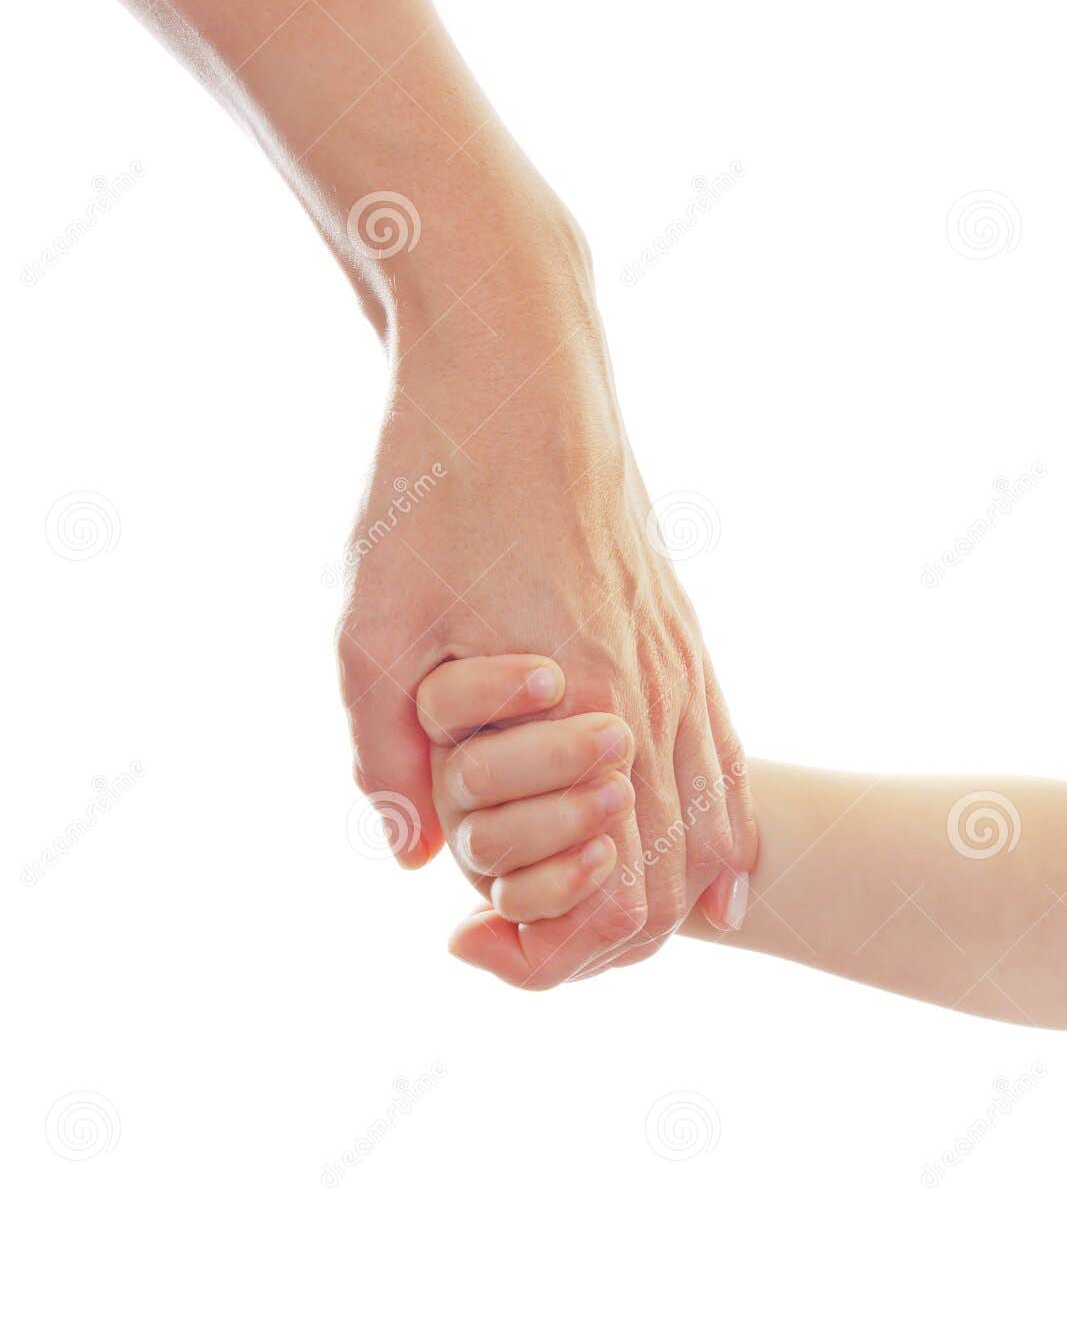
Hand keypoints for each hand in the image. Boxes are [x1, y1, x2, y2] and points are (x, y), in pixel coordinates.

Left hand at [338, 212, 756, 984]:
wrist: (517, 367)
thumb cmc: (436, 489)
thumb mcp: (372, 626)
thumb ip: (384, 755)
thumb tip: (407, 858)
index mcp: (587, 701)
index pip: (610, 887)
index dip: (548, 947)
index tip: (472, 945)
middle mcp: (654, 692)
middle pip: (670, 875)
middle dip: (606, 940)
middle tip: (533, 954)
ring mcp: (682, 657)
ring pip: (711, 823)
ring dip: (668, 900)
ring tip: (623, 940)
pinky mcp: (682, 628)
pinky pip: (727, 758)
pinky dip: (723, 835)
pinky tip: (721, 882)